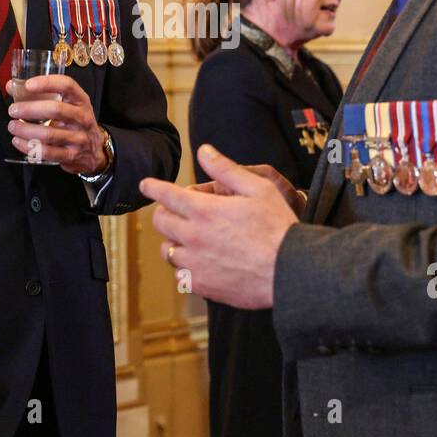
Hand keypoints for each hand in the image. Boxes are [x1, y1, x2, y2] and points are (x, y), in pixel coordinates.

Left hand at [7, 75, 108, 175]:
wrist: (93, 151)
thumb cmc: (74, 123)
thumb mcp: (67, 105)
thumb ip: (40, 95)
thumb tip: (12, 86)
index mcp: (81, 101)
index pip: (67, 86)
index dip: (47, 83)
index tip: (28, 85)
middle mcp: (82, 118)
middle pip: (56, 109)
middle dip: (30, 109)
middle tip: (13, 110)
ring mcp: (78, 138)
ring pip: (49, 134)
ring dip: (26, 130)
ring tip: (13, 126)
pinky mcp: (71, 155)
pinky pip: (47, 152)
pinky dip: (28, 147)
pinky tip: (18, 141)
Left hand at [140, 144, 298, 308]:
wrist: (290, 271)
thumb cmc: (278, 228)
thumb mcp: (257, 188)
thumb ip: (226, 169)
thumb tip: (204, 151)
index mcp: (204, 210)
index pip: (166, 194)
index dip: (152, 187)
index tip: (146, 185)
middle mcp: (193, 237)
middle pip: (161, 222)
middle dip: (163, 212)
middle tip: (174, 211)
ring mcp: (196, 264)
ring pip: (168, 251)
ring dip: (174, 241)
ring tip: (188, 238)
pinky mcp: (203, 285)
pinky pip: (181, 276)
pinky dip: (185, 268)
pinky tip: (199, 263)